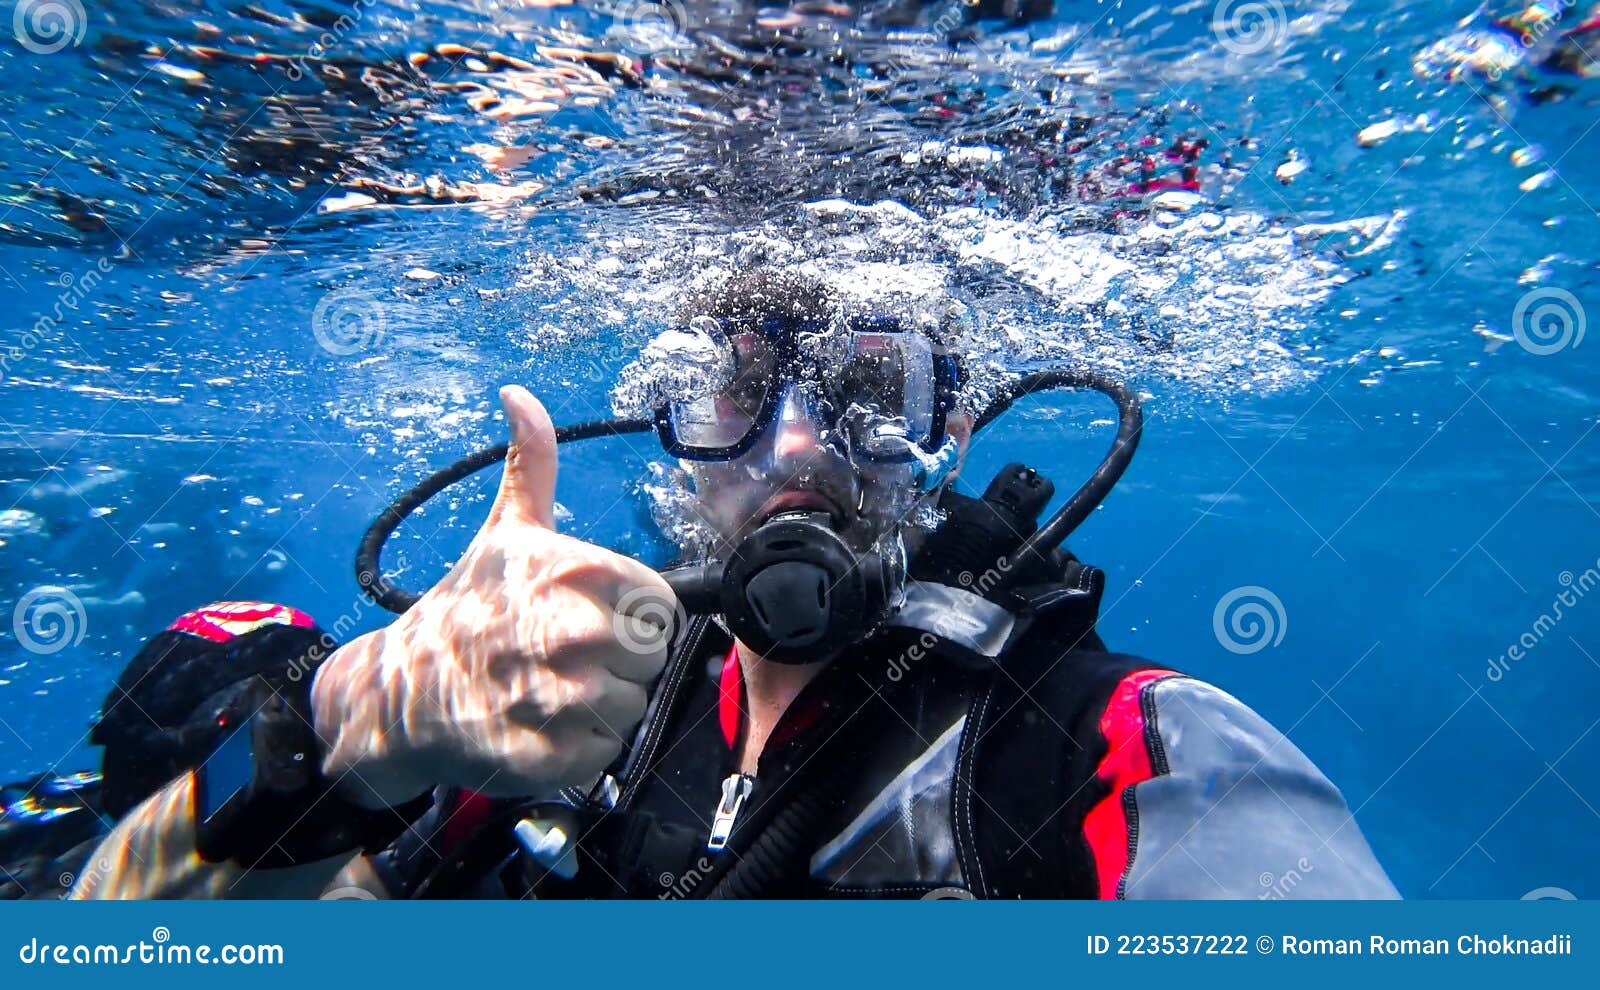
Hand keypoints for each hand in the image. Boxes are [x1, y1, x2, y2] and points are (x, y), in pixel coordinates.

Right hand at [312, 386, 677, 805]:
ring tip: (545, 691)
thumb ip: (533, 463)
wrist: (398, 694)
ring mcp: (558, 698)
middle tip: (560, 658)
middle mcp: (573, 633)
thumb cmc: (466, 607)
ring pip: (631, 710)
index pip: (661, 607)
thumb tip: (518, 393)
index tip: (585, 618)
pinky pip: (603, 754)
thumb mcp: (506, 530)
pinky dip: (574, 749)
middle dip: (615, 664)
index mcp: (578, 573)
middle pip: (651, 660)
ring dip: (596, 709)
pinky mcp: (546, 756)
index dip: (629, 617)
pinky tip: (535, 726)